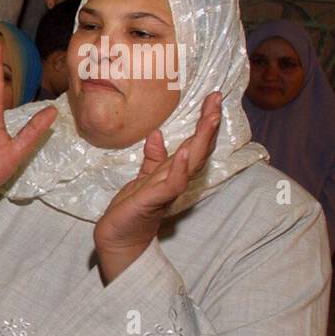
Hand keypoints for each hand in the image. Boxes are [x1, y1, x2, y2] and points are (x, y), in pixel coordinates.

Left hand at [94, 93, 221, 283]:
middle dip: (208, 124)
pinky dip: (178, 168)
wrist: (117, 237)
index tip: (212, 98)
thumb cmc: (131, 210)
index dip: (203, 122)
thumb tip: (157, 134)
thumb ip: (152, 159)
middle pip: (197, 149)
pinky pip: (171, 183)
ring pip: (190, 162)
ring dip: (200, 141)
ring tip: (210, 118)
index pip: (192, 144)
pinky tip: (182, 152)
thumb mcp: (142, 178)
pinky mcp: (154, 201)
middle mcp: (175, 179)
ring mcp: (167, 190)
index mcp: (172, 171)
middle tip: (217, 99)